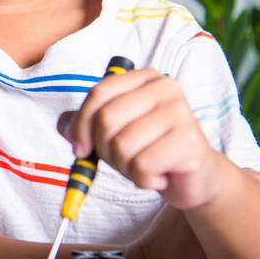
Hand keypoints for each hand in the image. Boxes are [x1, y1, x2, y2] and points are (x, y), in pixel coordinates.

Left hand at [56, 68, 228, 210]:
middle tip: (123, 161)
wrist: (195, 178)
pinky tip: (160, 176)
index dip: (81, 125)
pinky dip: (144, 180)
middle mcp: (165, 87)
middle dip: (105, 150)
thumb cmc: (151, 151)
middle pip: (107, 119)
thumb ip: (88, 124)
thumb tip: (64, 126)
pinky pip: (143, 165)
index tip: (81, 149)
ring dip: (126, 168)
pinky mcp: (189, 140)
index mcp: (145, 78)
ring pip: (123, 145)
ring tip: (145, 167)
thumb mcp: (115, 133)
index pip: (98, 93)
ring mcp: (180, 112)